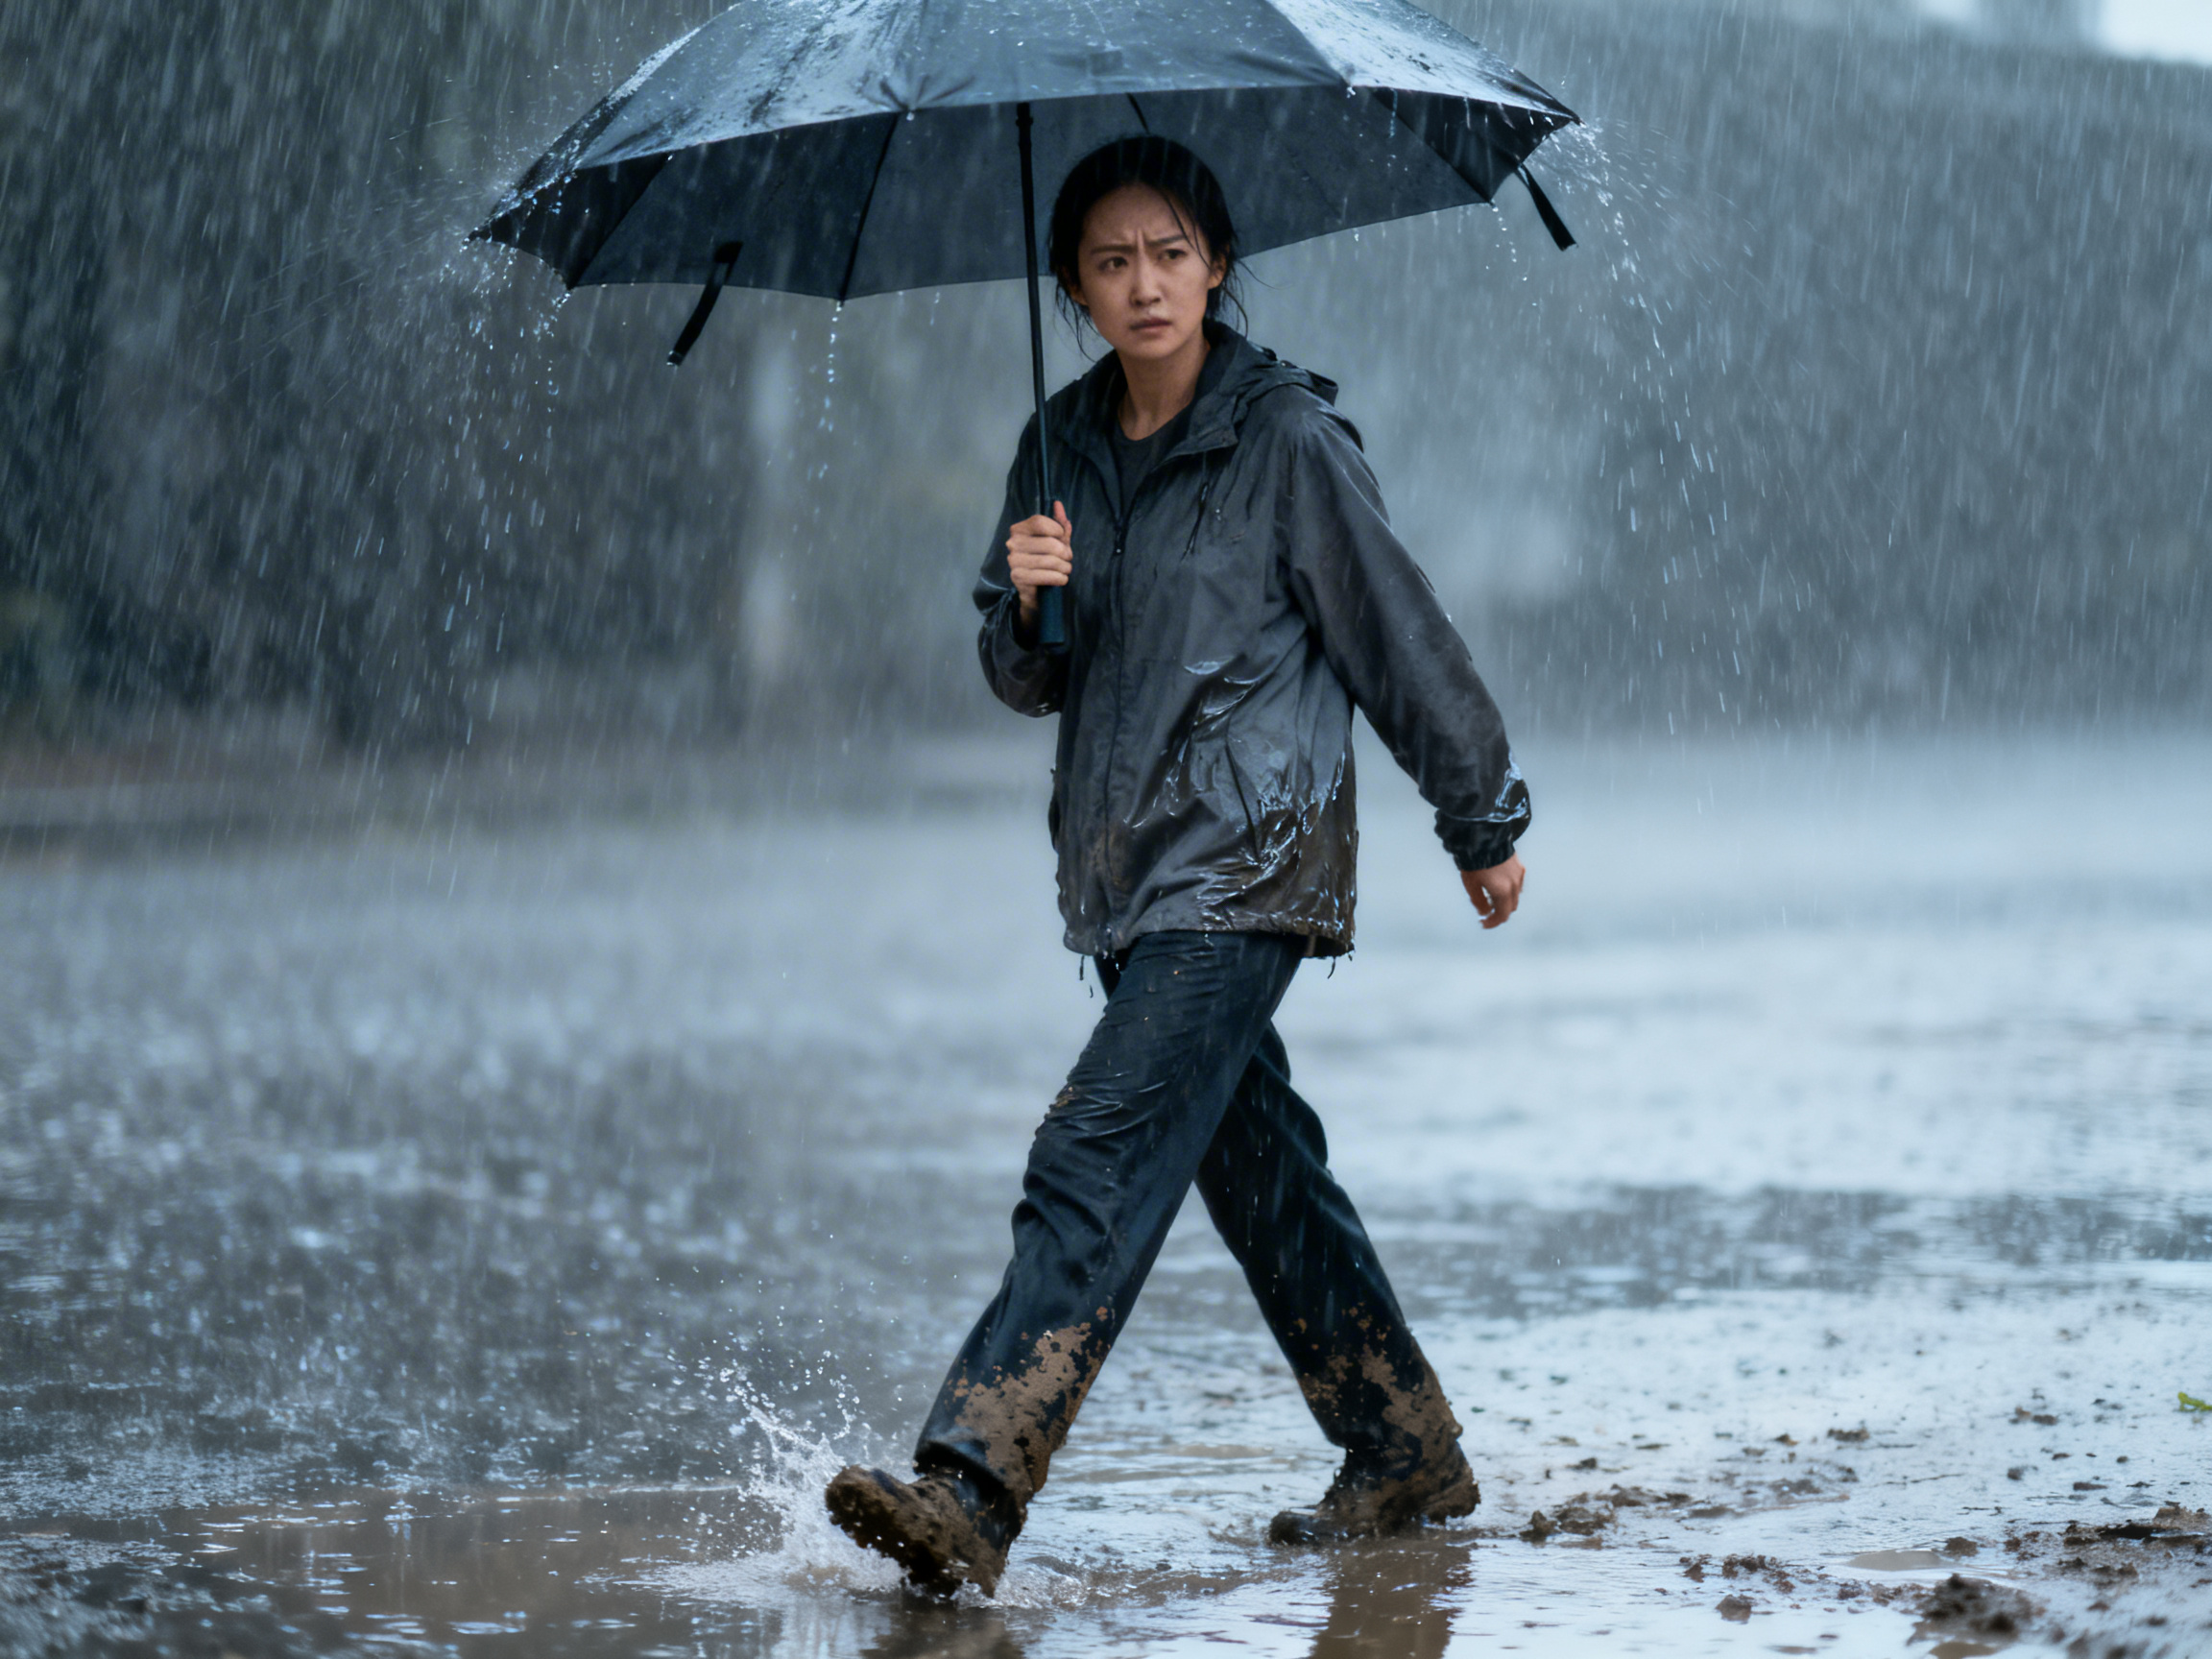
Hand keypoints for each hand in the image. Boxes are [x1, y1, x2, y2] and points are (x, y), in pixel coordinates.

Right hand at [1007, 501, 1071, 625]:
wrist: (1036, 591)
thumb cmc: (1047, 561)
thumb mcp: (1055, 540)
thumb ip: (1058, 523)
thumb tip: (1058, 504)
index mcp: (1019, 530)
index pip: (1040, 522)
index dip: (1057, 530)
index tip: (1062, 539)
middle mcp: (1013, 543)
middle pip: (1050, 543)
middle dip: (1066, 553)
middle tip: (1068, 560)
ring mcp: (1014, 561)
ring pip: (1051, 560)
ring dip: (1065, 567)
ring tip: (1065, 570)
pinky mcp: (1018, 577)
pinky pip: (1047, 575)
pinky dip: (1060, 578)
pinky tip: (1061, 579)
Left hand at [1462, 854, 1524, 929]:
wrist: (1484, 838)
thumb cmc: (1474, 862)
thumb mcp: (1471, 885)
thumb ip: (1479, 902)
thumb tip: (1485, 913)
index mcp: (1503, 892)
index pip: (1502, 915)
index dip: (1493, 922)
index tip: (1483, 923)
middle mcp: (1515, 885)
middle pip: (1510, 907)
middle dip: (1498, 912)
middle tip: (1485, 911)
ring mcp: (1519, 875)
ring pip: (1515, 896)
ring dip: (1505, 901)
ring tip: (1490, 897)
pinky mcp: (1519, 866)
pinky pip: (1517, 885)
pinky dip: (1509, 890)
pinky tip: (1498, 885)